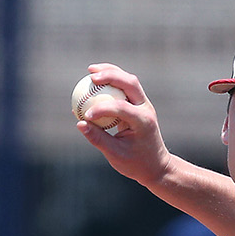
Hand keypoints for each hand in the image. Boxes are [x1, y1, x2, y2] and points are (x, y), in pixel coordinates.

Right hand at [76, 64, 170, 185]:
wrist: (155, 165)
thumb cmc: (136, 163)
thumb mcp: (116, 155)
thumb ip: (98, 138)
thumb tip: (79, 123)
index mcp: (143, 122)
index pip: (121, 108)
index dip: (101, 108)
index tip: (85, 115)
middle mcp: (146, 108)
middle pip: (130, 83)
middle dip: (110, 75)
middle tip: (91, 75)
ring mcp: (144, 104)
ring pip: (128, 80)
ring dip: (111, 72)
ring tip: (91, 70)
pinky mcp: (139, 104)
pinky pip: (124, 87)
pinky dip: (111, 81)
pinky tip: (95, 79)